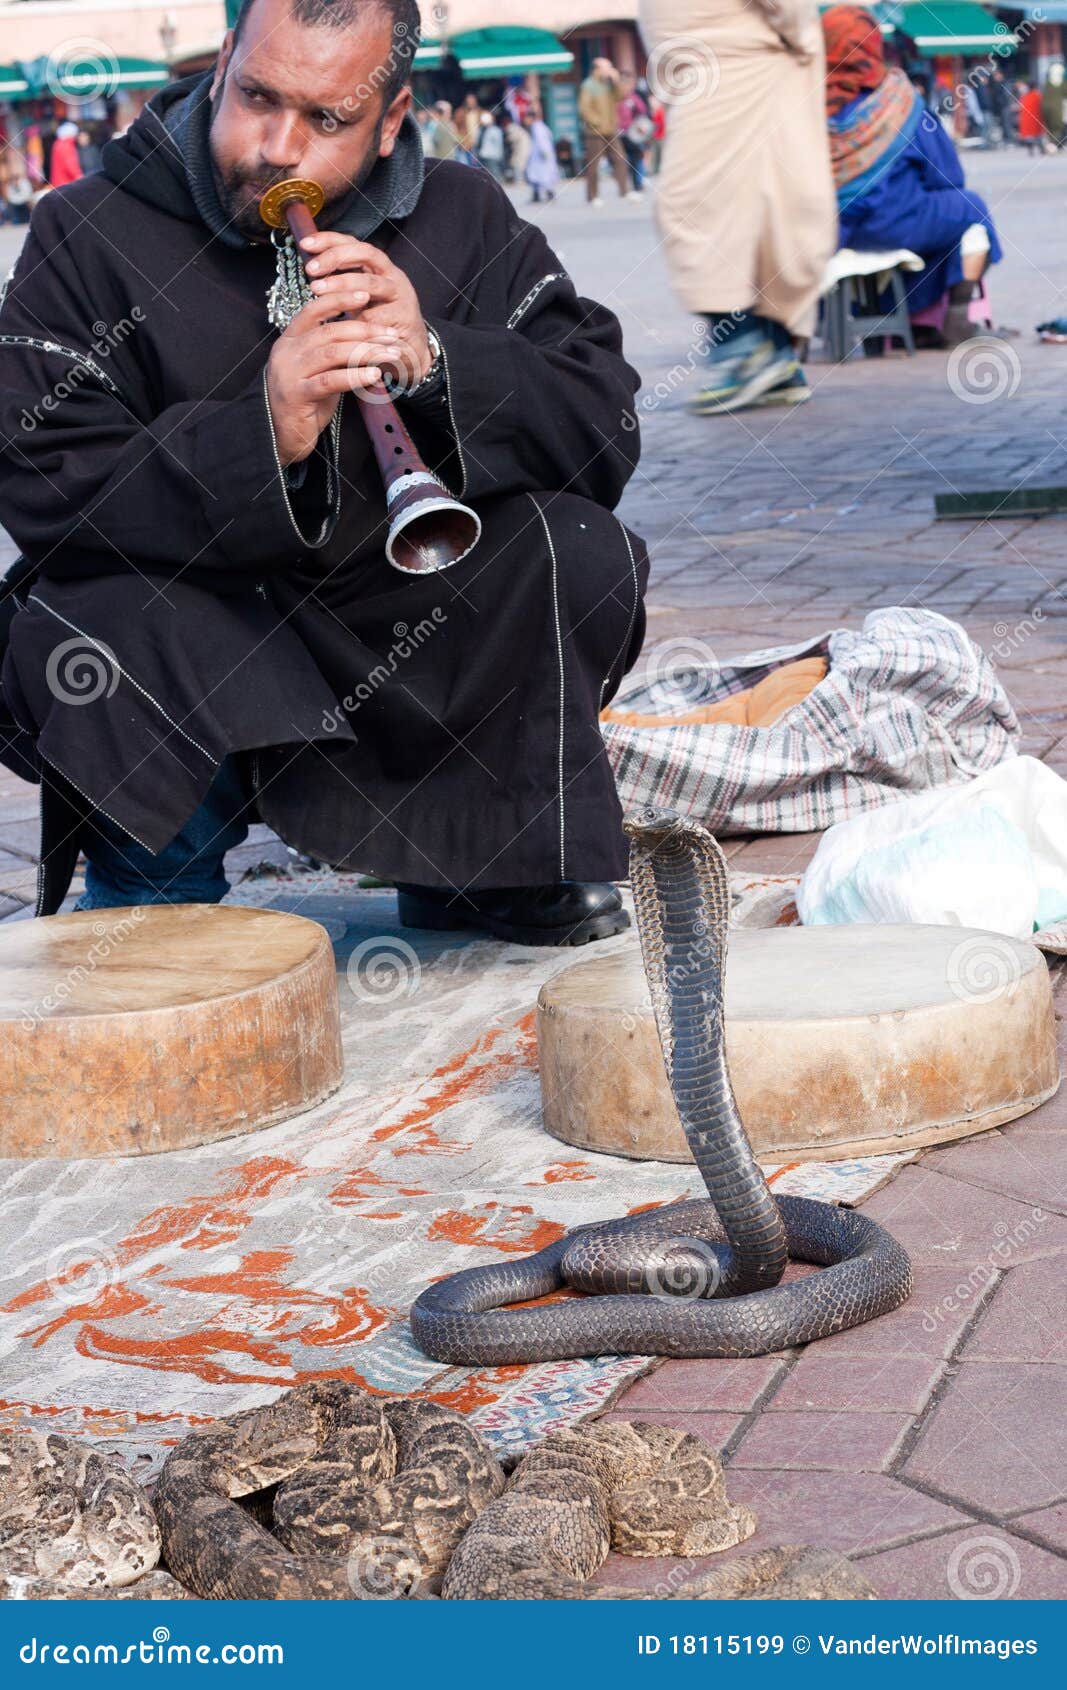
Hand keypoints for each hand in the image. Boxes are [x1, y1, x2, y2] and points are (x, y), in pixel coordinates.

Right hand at [265, 282, 402, 465]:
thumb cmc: (302, 403)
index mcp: (289, 340)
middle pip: (330, 331)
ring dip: (366, 351)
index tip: (365, 293)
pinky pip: (331, 380)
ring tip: (390, 353)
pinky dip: (355, 375)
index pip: (314, 309)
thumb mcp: (318, 371)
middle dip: (365, 330)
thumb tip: (367, 339)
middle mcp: (287, 352)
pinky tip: (374, 374)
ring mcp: (290, 373)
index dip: (339, 299)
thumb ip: (334, 354)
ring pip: (333, 353)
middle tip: (391, 334)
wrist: (277, 435)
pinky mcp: (297, 395)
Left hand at [299, 230, 431, 393]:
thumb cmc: (379, 323)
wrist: (411, 351)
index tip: (305, 244)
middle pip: (365, 254)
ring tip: (317, 292)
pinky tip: (339, 324)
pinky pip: (377, 316)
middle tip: (310, 270)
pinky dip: (357, 320)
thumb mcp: (358, 299)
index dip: (329, 240)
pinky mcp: (405, 318)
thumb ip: (341, 284)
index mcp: (378, 267)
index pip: (354, 243)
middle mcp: (392, 275)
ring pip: (371, 283)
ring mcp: (401, 295)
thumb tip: (311, 270)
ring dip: (342, 284)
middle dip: (335, 259)